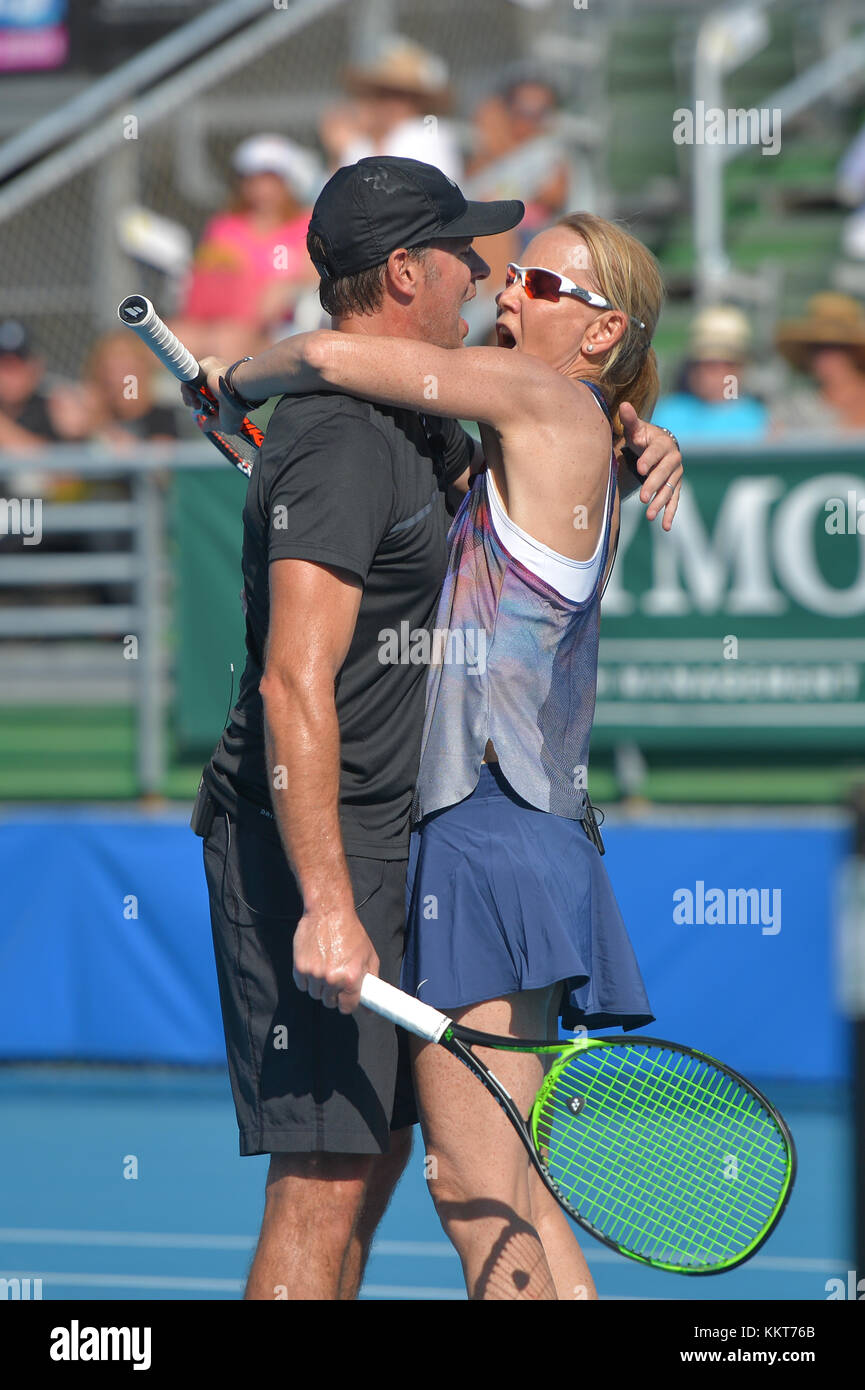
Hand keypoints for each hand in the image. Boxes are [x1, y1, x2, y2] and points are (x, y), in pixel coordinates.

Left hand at [179, 354, 247, 435]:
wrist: (237, 390)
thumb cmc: (235, 408)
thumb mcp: (226, 425)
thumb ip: (214, 425)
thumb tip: (204, 427)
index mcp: (221, 393)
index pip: (203, 397)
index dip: (197, 404)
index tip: (198, 408)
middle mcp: (214, 382)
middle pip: (194, 390)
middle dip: (191, 401)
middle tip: (195, 405)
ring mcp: (209, 374)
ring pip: (190, 384)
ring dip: (188, 395)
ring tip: (195, 402)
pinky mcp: (203, 366)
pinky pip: (189, 376)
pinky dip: (187, 387)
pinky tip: (193, 395)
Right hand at [293, 904, 379, 1013]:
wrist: (329, 912)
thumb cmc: (351, 932)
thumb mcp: (369, 955)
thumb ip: (371, 982)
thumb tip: (370, 1008)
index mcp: (351, 978)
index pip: (347, 1008)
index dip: (347, 1004)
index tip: (345, 998)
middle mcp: (332, 979)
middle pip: (329, 1003)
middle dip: (333, 994)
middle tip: (336, 978)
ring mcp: (314, 974)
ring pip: (315, 995)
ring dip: (320, 987)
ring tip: (325, 968)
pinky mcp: (300, 968)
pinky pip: (302, 986)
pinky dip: (307, 980)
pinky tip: (314, 965)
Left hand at [619, 401, 682, 530]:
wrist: (659, 447)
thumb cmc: (643, 438)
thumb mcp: (636, 429)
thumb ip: (629, 419)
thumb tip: (623, 404)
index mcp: (663, 444)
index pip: (656, 453)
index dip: (648, 460)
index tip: (640, 469)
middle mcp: (673, 459)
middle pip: (664, 474)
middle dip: (654, 486)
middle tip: (643, 498)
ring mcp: (676, 475)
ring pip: (669, 490)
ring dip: (660, 503)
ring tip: (649, 516)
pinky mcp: (675, 486)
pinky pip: (674, 500)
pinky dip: (670, 513)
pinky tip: (664, 527)